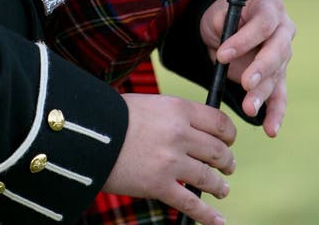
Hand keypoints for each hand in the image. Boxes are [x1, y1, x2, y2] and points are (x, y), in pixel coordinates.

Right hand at [102, 93, 236, 224]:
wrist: (89, 135)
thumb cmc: (115, 117)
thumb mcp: (151, 105)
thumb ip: (175, 116)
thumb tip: (194, 129)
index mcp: (178, 109)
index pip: (219, 122)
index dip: (229, 134)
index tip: (229, 141)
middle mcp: (180, 134)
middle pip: (218, 151)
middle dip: (227, 161)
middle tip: (228, 166)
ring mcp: (171, 161)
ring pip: (208, 178)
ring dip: (220, 186)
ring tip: (221, 189)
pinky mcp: (159, 186)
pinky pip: (190, 203)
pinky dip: (207, 215)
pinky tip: (217, 220)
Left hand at [199, 0, 295, 136]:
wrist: (227, 27)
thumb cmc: (224, 16)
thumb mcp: (218, 12)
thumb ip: (221, 20)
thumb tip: (223, 32)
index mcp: (271, 8)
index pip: (263, 25)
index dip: (244, 40)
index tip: (223, 55)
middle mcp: (284, 31)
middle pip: (277, 52)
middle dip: (261, 69)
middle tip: (245, 83)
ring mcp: (284, 55)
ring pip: (276, 76)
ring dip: (263, 94)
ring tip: (249, 108)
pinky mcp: (279, 77)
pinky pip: (280, 96)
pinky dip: (276, 113)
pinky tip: (270, 129)